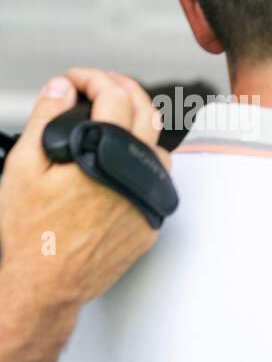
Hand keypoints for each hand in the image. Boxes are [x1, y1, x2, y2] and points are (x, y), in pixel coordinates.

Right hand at [0, 69, 168, 308]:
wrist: (47, 283)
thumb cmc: (30, 232)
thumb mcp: (23, 167)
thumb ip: (45, 118)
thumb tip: (62, 87)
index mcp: (105, 155)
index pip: (115, 96)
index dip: (94, 77)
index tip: (76, 79)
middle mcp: (137, 175)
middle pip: (146, 113)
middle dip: (121, 89)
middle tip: (97, 86)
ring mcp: (150, 199)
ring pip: (158, 146)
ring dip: (137, 124)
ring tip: (108, 118)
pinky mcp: (153, 220)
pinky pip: (156, 180)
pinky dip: (140, 161)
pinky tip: (117, 159)